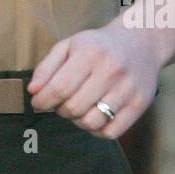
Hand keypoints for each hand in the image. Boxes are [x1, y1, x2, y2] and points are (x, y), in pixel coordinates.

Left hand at [27, 23, 160, 136]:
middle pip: (74, 107)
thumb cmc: (98, 46)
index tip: (37, 103)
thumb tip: (33, 91)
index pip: (59, 88)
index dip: (43, 101)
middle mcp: (111, 70)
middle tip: (60, 103)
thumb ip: (47, 67)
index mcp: (90, 52)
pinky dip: (96, 131)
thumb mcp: (69, 45)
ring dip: (77, 121)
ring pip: (91, 122)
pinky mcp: (140, 104)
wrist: (141, 42)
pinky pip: (111, 132)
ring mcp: (128, 89)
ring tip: (77, 108)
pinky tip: (94, 116)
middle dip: (59, 110)